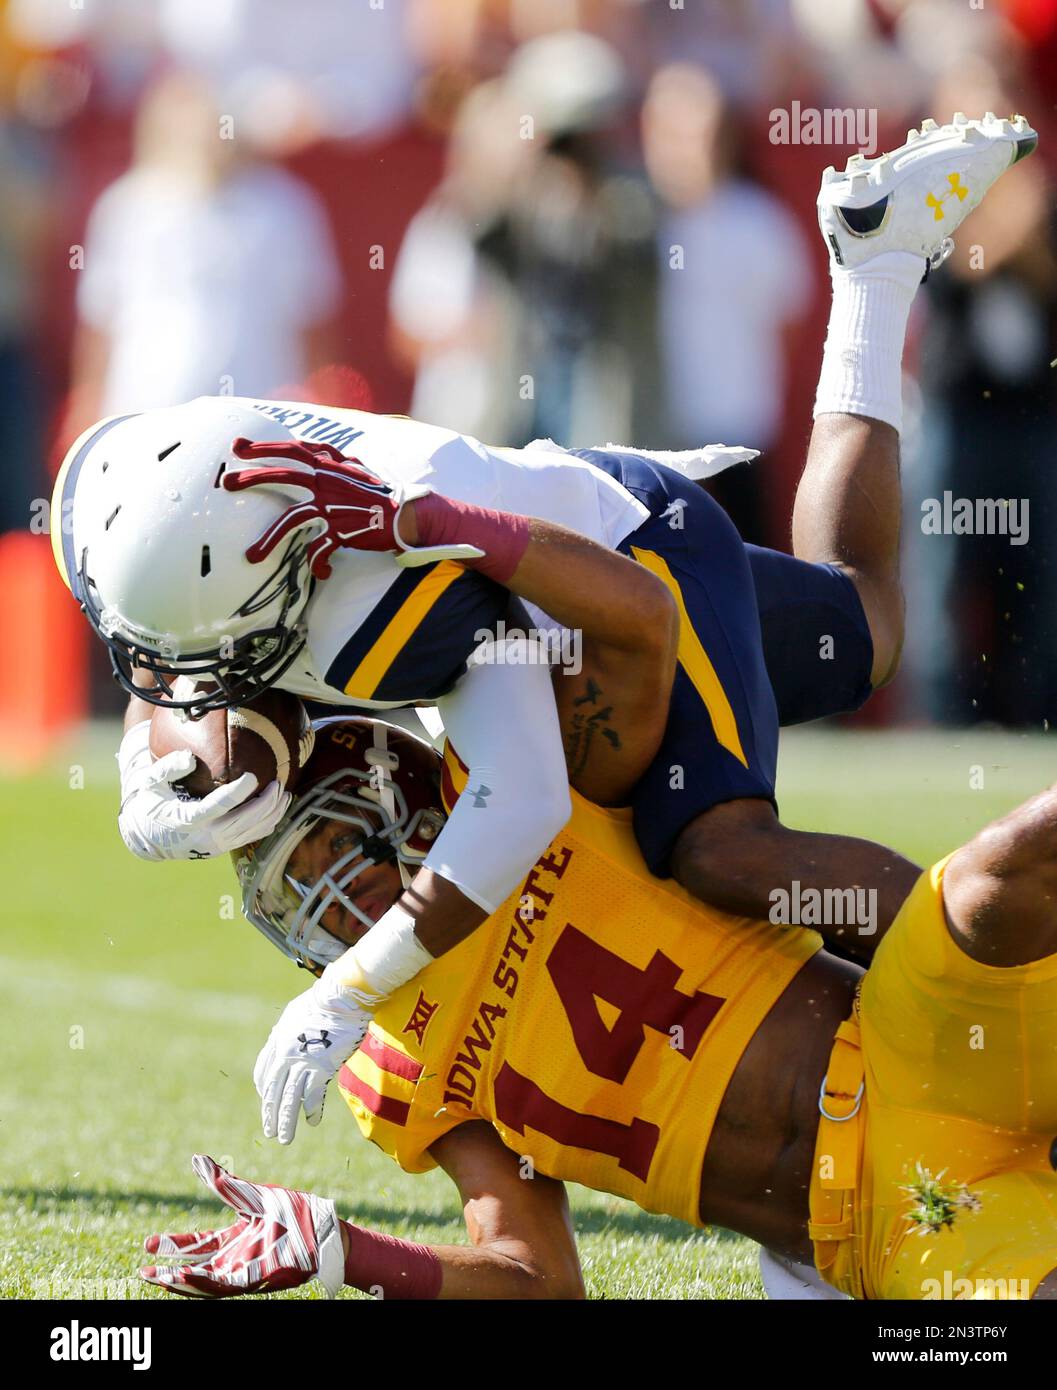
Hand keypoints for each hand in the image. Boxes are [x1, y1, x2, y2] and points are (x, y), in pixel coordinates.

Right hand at [117, 720, 289, 860]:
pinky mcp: (224, 848)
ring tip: (284, 793)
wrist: (148, 837)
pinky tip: (278, 807)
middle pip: (244, 821)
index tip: (252, 776)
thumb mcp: (151, 783)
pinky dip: (269, 823)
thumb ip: (168, 768)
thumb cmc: (151, 803)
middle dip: (265, 803)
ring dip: (273, 813)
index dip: (237, 793)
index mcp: (187, 820)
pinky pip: (252, 837)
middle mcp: (206, 837)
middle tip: (278, 783)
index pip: (217, 807)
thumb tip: (190, 757)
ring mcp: (217, 845)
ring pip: (253, 831)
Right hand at [140, 1154, 344, 1297]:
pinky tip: (184, 1277)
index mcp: (236, 1238)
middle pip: (195, 1268)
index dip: (174, 1246)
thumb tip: (196, 1159)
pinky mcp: (255, 1280)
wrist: (324, 1228)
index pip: (198, 1245)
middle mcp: (236, 1258)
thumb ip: (224, 1183)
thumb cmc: (295, 1211)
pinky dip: (202, 1283)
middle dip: (168, 1270)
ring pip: (204, 1283)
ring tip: (155, 1277)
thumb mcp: (253, 1195)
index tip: (151, 1244)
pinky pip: (223, 1286)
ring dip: (180, 1281)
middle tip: (143, 1269)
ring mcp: (244, 1271)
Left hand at [222, 436, 482, 576]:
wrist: (407, 514)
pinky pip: (322, 551)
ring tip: (251, 556)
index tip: (238, 446)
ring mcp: (334, 507)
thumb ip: (332, 459)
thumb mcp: (355, 468)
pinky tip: (317, 574)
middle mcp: (329, 482)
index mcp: (331, 465)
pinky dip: (317, 564)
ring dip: (270, 539)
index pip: (293, 449)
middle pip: (284, 475)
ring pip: (293, 519)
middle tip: (227, 483)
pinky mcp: (343, 532)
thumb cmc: (380, 492)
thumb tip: (313, 449)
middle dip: (253, 478)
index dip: (264, 447)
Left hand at [254, 968, 375, 1143]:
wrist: (341, 996)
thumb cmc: (325, 999)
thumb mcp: (296, 1013)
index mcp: (277, 1039)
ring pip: (289, 1098)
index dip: (265, 1090)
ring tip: (284, 1139)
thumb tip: (283, 1035)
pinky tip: (312, 1121)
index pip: (263, 1071)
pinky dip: (312, 1110)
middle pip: (272, 1090)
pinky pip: (312, 1095)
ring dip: (286, 1121)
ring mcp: (302, 1061)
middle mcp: (285, 1053)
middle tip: (270, 1132)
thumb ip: (288, 1029)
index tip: (268, 1100)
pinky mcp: (320, 1066)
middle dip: (270, 1113)